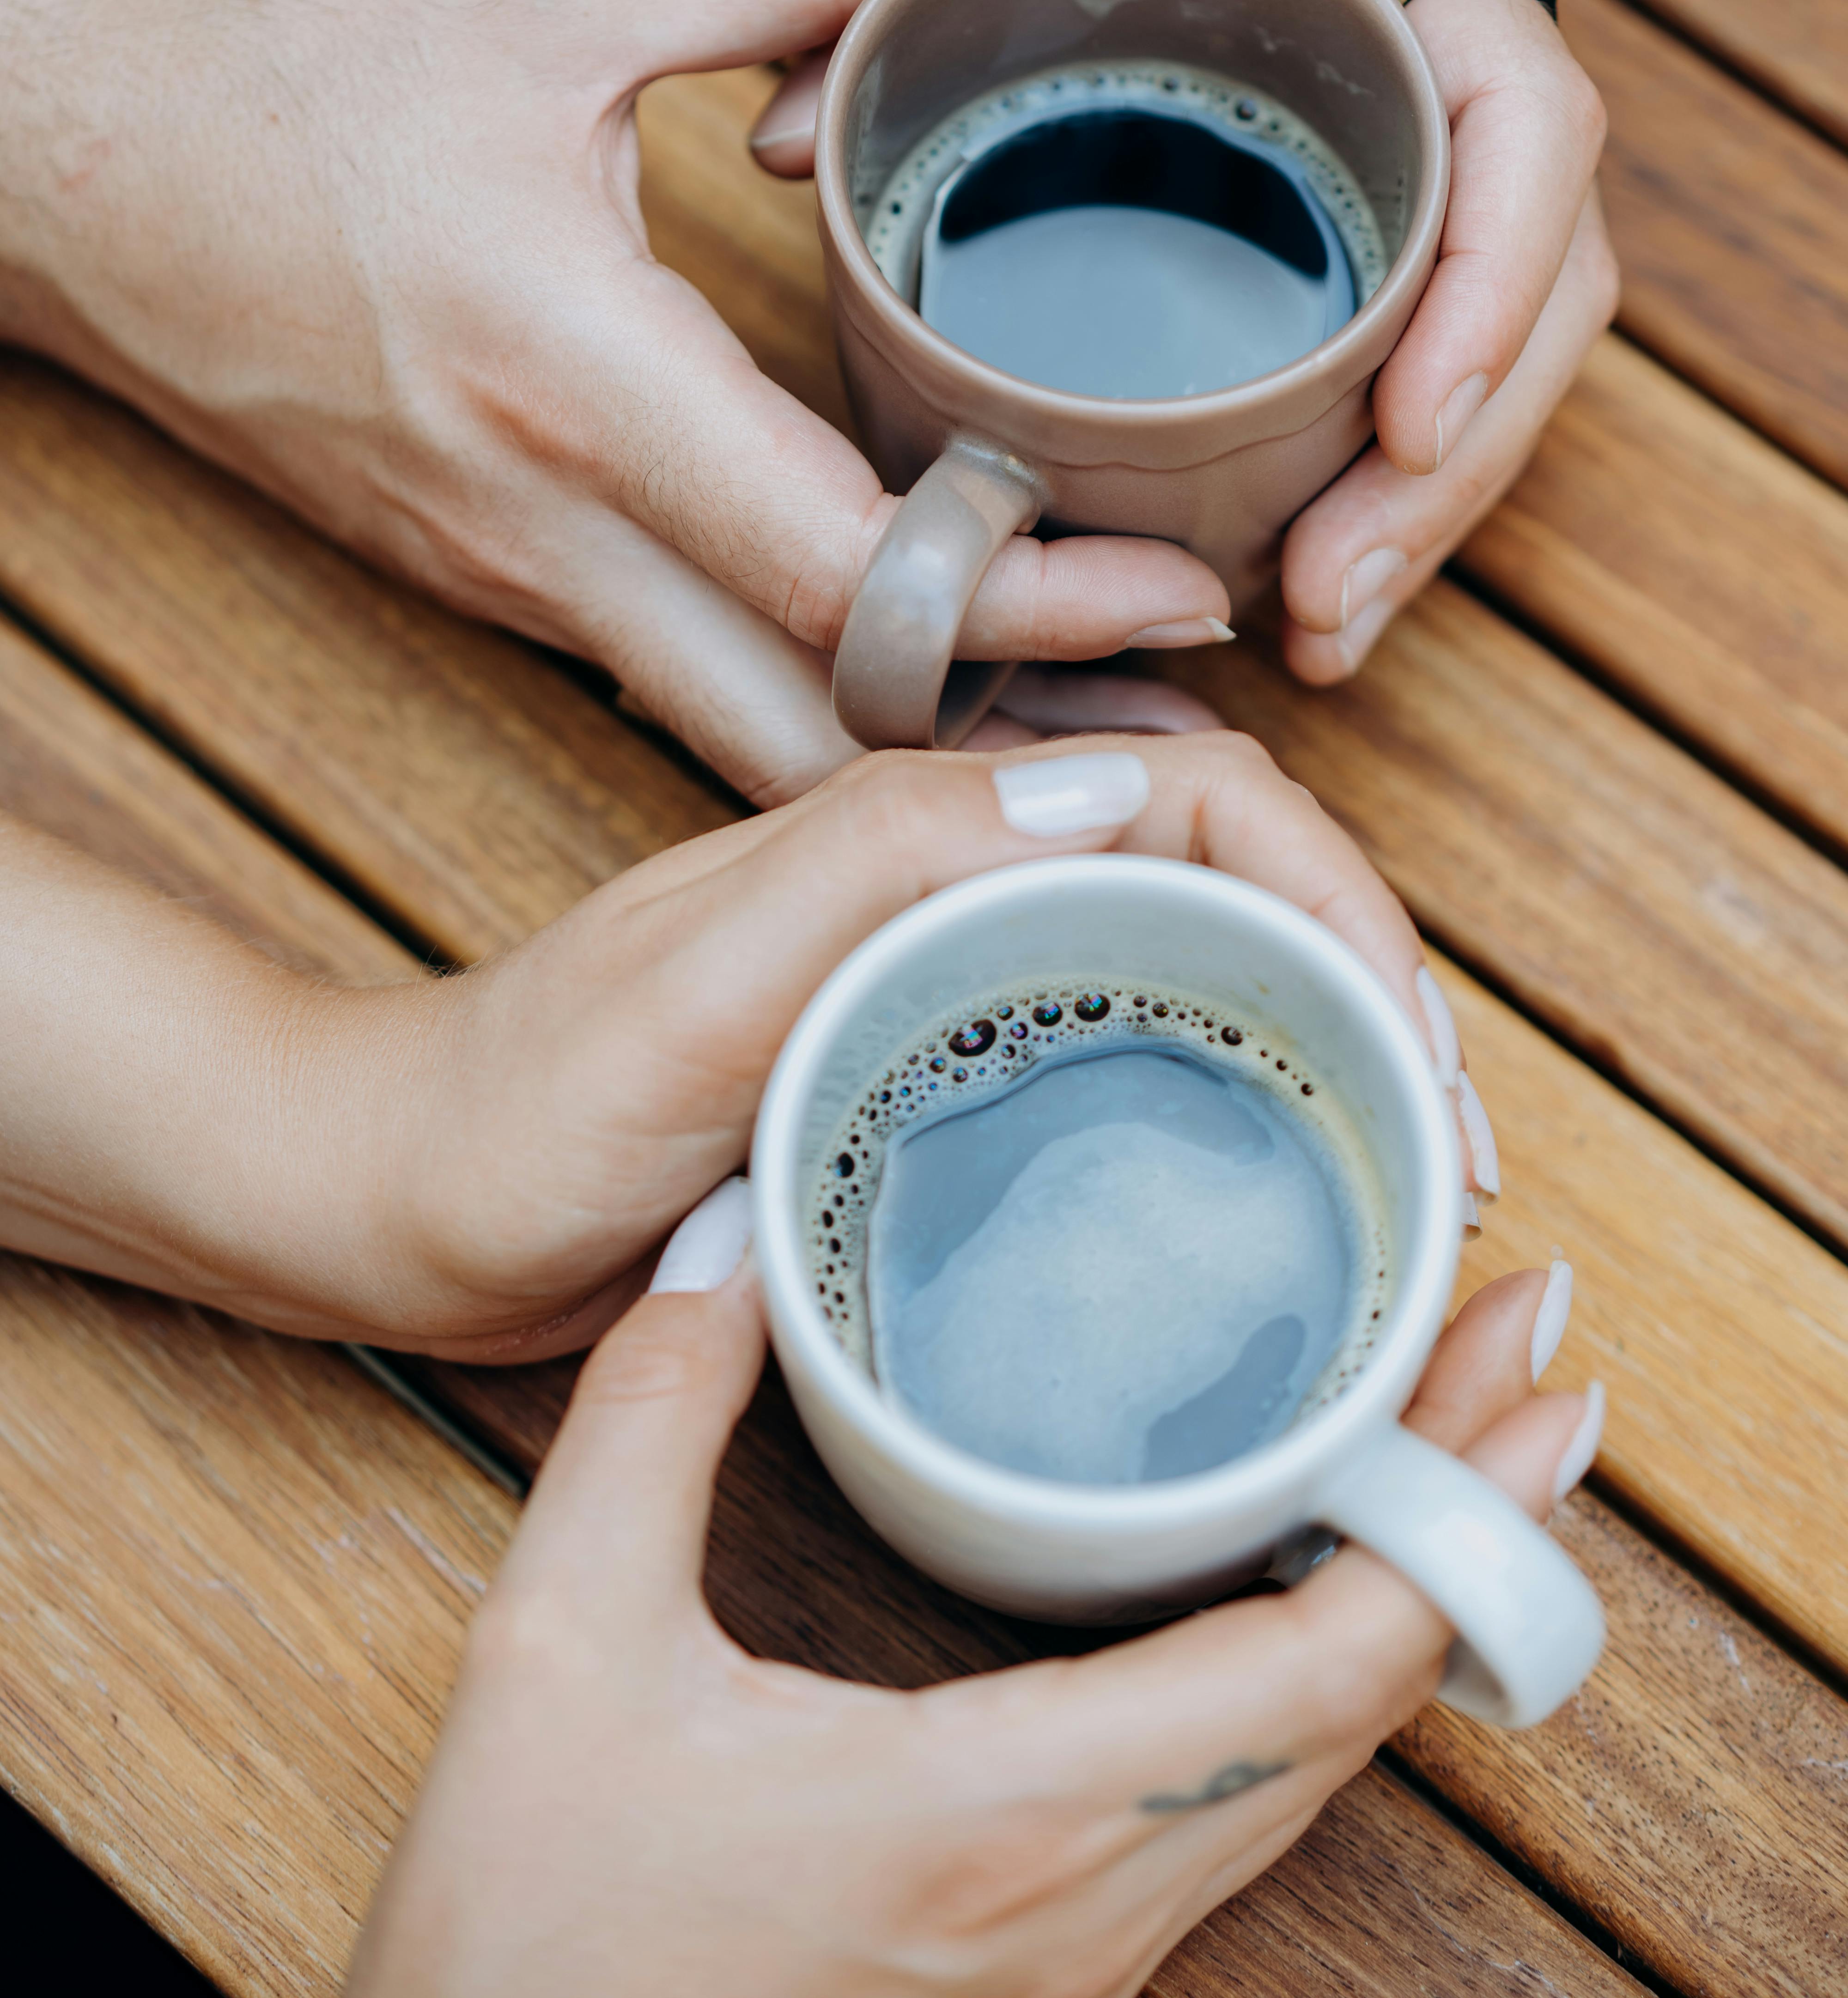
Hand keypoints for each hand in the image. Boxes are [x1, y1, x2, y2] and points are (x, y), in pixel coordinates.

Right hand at [0, 0, 1230, 809]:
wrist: (64, 167)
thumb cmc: (285, 68)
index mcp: (580, 380)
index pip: (850, 569)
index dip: (1037, 606)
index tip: (1186, 594)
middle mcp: (544, 526)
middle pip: (808, 722)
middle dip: (999, 745)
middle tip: (1170, 721)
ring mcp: (504, 576)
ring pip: (738, 729)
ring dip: (909, 738)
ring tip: (1079, 709)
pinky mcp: (480, 576)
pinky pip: (670, 674)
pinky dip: (803, 690)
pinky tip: (909, 652)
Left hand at [0, 732, 1494, 1356]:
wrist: (404, 1203)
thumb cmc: (522, 1099)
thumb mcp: (687, 982)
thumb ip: (872, 860)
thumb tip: (1120, 792)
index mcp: (921, 831)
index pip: (1203, 800)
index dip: (1338, 899)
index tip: (1407, 1043)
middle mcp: (953, 887)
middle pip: (1229, 884)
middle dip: (1371, 983)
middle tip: (1446, 1150)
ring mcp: (947, 983)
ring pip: (1194, 972)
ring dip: (1321, 1052)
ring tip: (1402, 1186)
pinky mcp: (928, 1076)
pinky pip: (1121, 1060)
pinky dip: (1227, 1113)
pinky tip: (1268, 1206)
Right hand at [316, 1239, 1597, 1997]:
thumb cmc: (529, 1941)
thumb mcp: (560, 1647)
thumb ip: (652, 1419)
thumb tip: (731, 1239)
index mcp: (1004, 1814)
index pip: (1319, 1663)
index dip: (1452, 1511)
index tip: (1527, 1368)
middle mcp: (1087, 1904)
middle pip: (1361, 1704)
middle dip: (1465, 1516)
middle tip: (1516, 1351)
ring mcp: (1078, 1961)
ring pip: (1310, 1771)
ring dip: (1396, 1601)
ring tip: (1439, 1445)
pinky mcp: (1043, 1978)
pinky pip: (1239, 1814)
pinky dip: (1312, 1681)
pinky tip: (1297, 1590)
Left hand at [760, 0, 1616, 681]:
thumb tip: (780, 145)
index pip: (1522, 125)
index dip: (1483, 291)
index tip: (1403, 430)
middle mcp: (1451, 29)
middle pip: (1530, 274)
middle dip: (1448, 466)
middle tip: (1323, 610)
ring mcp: (1426, 91)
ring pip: (1492, 317)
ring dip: (1420, 488)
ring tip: (1315, 625)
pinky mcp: (1378, 130)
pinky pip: (1421, 296)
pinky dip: (1380, 430)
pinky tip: (1297, 536)